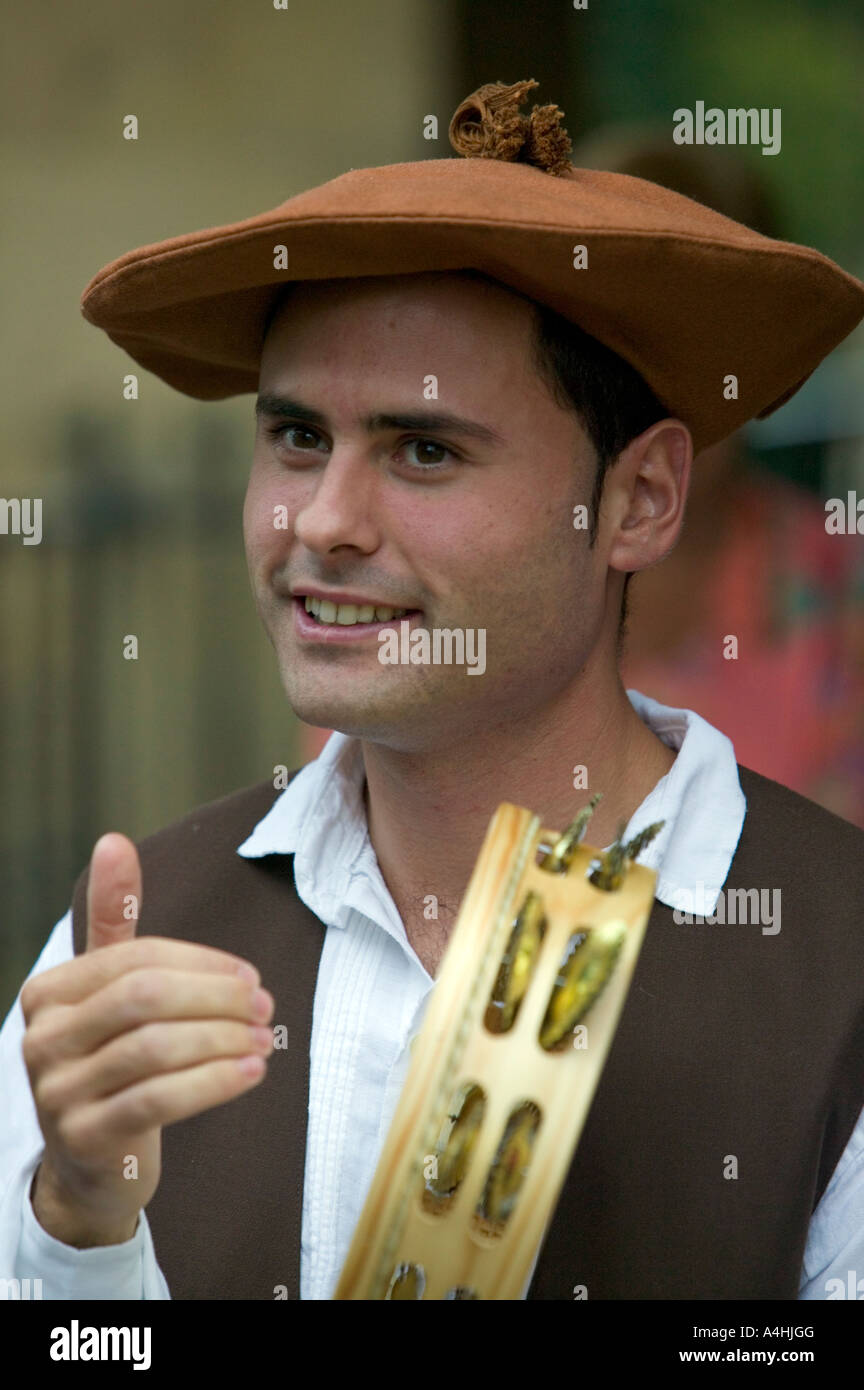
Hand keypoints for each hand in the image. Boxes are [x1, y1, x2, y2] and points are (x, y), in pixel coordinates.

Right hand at [21, 832, 273, 1246]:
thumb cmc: (111, 1058)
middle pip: (145, 997)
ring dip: (222, 1040)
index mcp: (49, 991)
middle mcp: (42, 1038)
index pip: (137, 958)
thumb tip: (113, 839)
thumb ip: (114, 919)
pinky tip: (250, 1073)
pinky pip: (157, 1100)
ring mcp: (57, 1092)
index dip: (202, 963)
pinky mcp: (85, 1139)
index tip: (249, 977)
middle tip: (263, 1006)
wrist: (91, 1163)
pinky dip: (213, 1082)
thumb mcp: (110, 989)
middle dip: (215, 998)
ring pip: (154, 1049)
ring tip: (263, 1039)